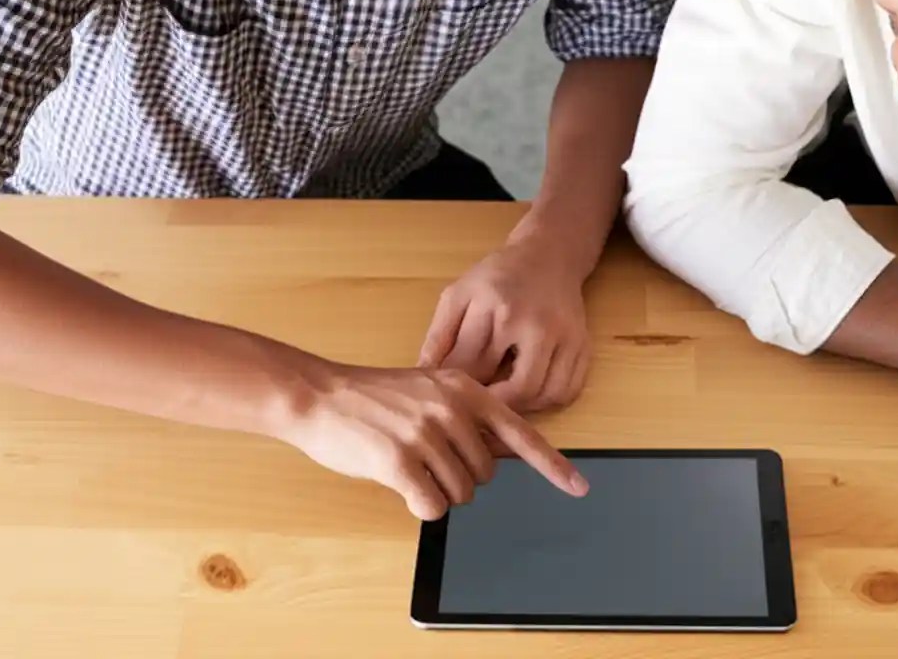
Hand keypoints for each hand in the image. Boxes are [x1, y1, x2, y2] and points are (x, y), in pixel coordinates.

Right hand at [276, 365, 587, 519]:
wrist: (319, 395)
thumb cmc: (374, 398)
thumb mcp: (431, 391)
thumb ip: (469, 417)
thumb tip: (506, 452)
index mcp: (465, 390)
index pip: (521, 434)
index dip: (552, 465)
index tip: (578, 487)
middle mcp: (451, 410)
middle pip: (485, 475)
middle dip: (460, 476)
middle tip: (426, 456)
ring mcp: (426, 434)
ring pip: (460, 494)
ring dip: (437, 490)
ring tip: (408, 462)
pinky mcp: (399, 461)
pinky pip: (432, 506)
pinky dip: (420, 504)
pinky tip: (400, 482)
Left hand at [419, 237, 591, 412]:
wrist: (549, 256)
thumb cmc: (498, 277)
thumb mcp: (459, 294)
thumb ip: (439, 336)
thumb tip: (424, 377)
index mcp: (496, 308)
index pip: (472, 367)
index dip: (457, 390)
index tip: (449, 399)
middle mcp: (535, 323)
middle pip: (516, 389)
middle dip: (495, 405)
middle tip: (479, 409)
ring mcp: (565, 335)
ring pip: (546, 394)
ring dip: (523, 408)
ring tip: (504, 400)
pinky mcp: (583, 345)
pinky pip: (568, 390)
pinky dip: (548, 400)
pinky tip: (530, 393)